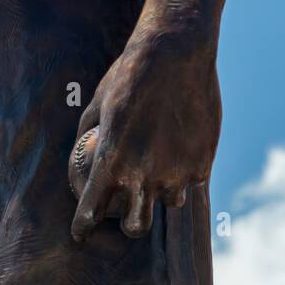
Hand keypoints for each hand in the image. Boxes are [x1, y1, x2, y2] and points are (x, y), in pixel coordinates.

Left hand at [70, 30, 221, 241]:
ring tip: (161, 168)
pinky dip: (185, 170)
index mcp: (112, 162)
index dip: (83, 226)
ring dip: (162, 192)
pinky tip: (182, 146)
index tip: (81, 232)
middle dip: (130, 224)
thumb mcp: (99, 102)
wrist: (175, 52)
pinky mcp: (203, 163)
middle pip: (136, 226)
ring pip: (169, 202)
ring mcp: (176, 172)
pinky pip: (192, 179)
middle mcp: (144, 175)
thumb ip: (90, 134)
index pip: (91, 211)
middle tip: (129, 212)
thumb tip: (82, 154)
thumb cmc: (130, 73)